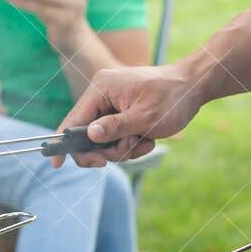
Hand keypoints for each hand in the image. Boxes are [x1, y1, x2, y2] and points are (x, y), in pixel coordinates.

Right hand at [51, 61, 204, 168]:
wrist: (194, 86)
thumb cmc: (172, 97)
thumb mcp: (145, 117)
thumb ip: (115, 127)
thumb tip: (89, 135)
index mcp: (101, 89)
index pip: (73, 120)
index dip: (64, 144)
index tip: (56, 165)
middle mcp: (102, 95)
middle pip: (87, 135)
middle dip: (107, 149)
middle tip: (127, 149)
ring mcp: (112, 104)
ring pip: (104, 141)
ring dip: (124, 148)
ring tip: (144, 140)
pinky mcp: (122, 113)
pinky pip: (117, 138)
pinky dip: (132, 144)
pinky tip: (148, 138)